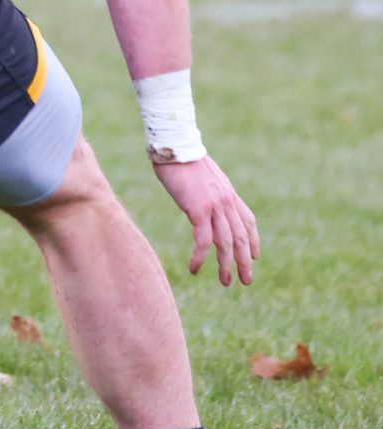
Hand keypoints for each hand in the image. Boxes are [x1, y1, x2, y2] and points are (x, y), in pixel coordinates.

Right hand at [153, 155, 259, 285]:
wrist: (175, 146)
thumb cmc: (181, 157)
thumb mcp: (201, 175)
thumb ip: (206, 190)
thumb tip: (199, 198)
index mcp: (228, 193)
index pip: (248, 221)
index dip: (253, 241)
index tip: (254, 257)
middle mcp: (226, 201)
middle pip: (241, 237)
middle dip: (244, 261)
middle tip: (246, 280)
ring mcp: (215, 206)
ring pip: (226, 242)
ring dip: (226, 265)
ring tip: (226, 282)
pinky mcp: (198, 210)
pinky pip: (203, 240)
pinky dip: (200, 257)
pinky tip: (195, 268)